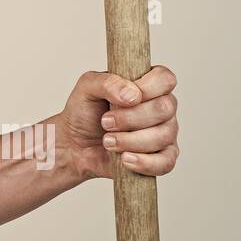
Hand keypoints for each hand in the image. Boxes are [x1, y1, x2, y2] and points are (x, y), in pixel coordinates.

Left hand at [56, 66, 178, 180]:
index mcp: (148, 84)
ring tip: (107, 141)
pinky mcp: (162, 158)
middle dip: (131, 118)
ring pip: (163, 136)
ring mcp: (165, 133)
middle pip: (165, 108)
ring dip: (130, 140)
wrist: (75, 145)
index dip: (148, 88)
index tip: (124, 99)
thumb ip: (107, 82)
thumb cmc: (84, 113)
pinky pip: (166, 162)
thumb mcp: (87, 88)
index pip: (165, 79)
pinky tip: (125, 159)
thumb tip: (133, 95)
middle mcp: (161, 107)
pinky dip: (144, 162)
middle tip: (106, 122)